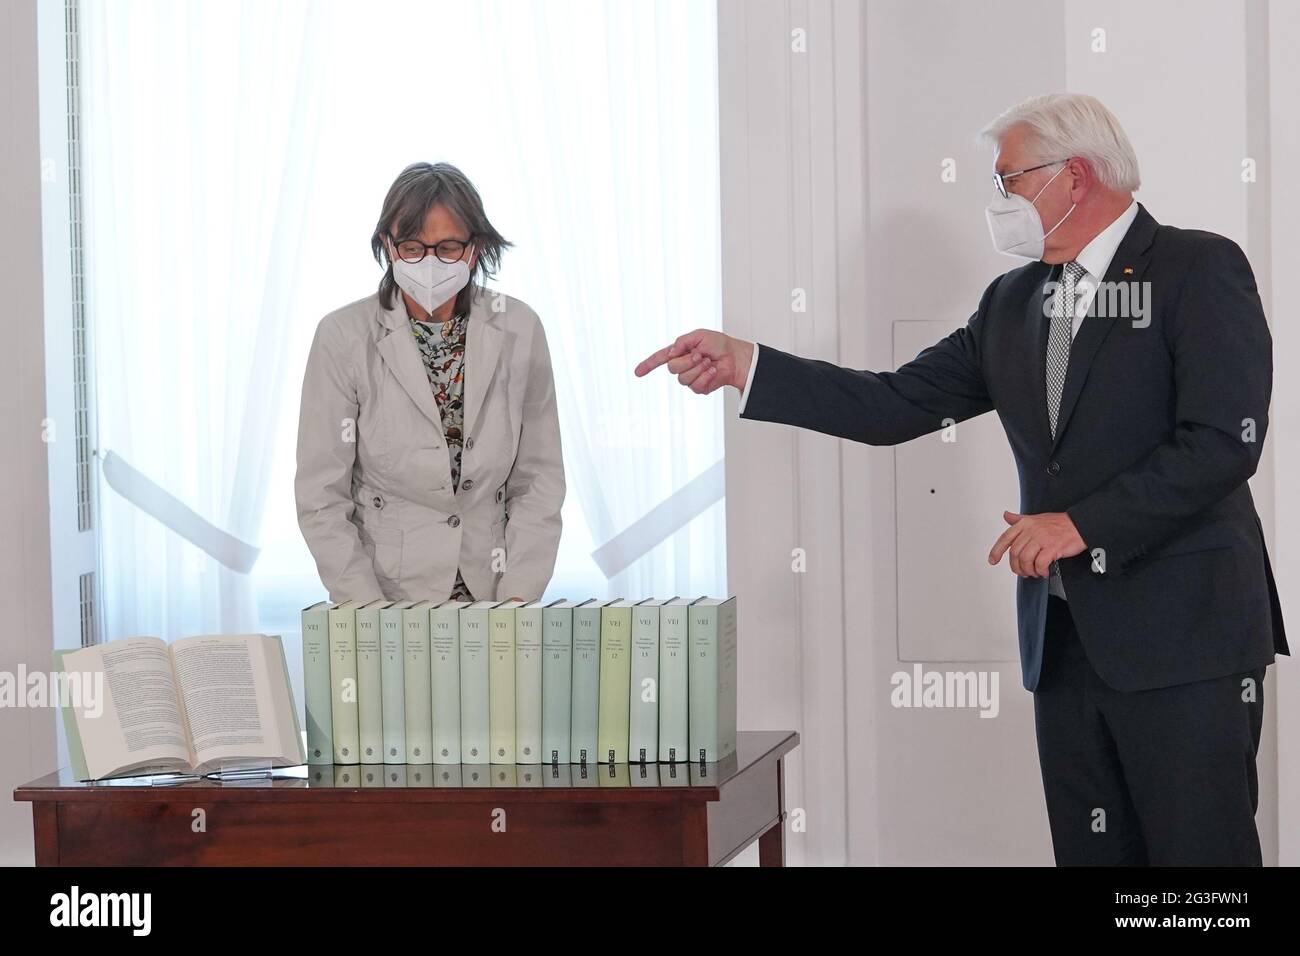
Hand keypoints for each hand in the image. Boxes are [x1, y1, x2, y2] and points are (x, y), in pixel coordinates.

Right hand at [634, 329, 754, 394]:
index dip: (648, 365)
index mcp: (679, 352)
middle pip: (672, 369)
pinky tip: (713, 370)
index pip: (660, 359)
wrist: (735, 357)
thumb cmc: (719, 344)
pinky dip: (706, 376)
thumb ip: (682, 342)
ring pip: (684, 378)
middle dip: (688, 361)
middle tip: (701, 355)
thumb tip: (671, 353)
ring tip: (709, 362)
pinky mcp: (699, 388)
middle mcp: (682, 366)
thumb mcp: (699, 336)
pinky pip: (696, 385)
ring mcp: (690, 378)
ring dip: (699, 368)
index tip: (637, 372)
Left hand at [988, 511, 1085, 576]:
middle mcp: (1031, 530)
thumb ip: (1019, 519)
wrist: (1080, 524)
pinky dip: (1040, 571)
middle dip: (1017, 567)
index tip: (992, 561)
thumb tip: (1006, 515)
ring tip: (1034, 572)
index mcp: (1025, 523)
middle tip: (1023, 572)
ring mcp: (1042, 538)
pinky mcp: (1052, 547)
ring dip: (1028, 570)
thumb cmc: (1059, 523)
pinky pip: (1039, 564)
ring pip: (1025, 560)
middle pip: (1015, 553)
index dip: (996, 551)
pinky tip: (1044, 572)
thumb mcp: (1036, 518)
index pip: (1005, 538)